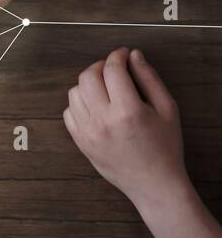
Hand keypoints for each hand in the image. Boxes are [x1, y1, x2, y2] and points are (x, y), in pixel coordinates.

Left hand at [63, 48, 187, 206]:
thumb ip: (149, 78)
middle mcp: (103, 120)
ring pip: (74, 92)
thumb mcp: (167, 109)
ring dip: (88, 83)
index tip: (123, 54)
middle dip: (101, 66)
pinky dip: (79, 103)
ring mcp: (87, 132)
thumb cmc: (165, 146)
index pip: (112, 70)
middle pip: (88, 77)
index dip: (117, 56)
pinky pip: (68, 112)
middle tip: (113, 68)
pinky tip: (96, 105)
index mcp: (128, 111)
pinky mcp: (79, 141)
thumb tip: (133, 55)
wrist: (153, 183)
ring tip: (105, 87)